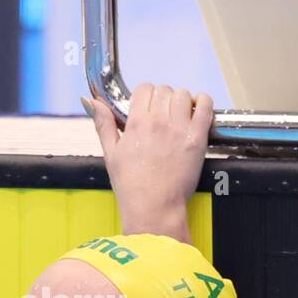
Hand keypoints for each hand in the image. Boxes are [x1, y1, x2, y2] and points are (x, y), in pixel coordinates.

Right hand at [83, 83, 213, 240]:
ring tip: (180, 116)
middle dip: (163, 99)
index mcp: (136, 123)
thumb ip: (103, 123)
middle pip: (164, 90)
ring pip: (183, 95)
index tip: (148, 108)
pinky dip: (203, 102)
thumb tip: (91, 102)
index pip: (144, 89)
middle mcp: (158, 121)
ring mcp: (179, 128)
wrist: (153, 208)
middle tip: (164, 116)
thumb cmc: (131, 186)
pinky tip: (197, 111)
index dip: (146, 96)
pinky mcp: (197, 138)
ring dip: (182, 101)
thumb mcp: (110, 153)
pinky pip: (205, 105)